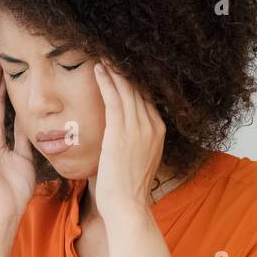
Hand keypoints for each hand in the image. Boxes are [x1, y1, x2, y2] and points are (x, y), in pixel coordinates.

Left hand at [91, 61, 165, 222]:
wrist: (127, 208)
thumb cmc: (126, 188)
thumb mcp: (137, 159)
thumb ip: (135, 141)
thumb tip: (123, 133)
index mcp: (158, 131)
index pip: (146, 97)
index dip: (134, 79)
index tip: (122, 63)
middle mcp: (152, 126)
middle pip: (139, 89)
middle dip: (125, 69)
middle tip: (111, 49)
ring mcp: (138, 129)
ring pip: (127, 90)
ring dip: (114, 70)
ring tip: (103, 53)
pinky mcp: (121, 134)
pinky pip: (114, 101)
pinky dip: (107, 83)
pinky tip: (98, 69)